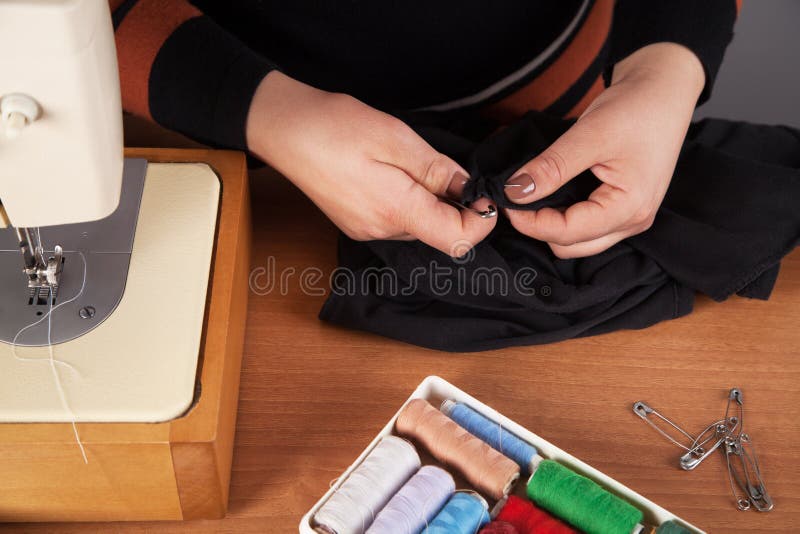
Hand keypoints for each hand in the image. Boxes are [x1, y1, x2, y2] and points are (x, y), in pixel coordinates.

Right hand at [246, 72, 496, 255]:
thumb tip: (468, 188)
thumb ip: (437, 169)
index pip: (458, 241)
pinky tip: (390, 170)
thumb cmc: (334, 128)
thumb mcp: (396, 139)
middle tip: (443, 165)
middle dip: (453, 204)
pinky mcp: (356, 222)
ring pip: (418, 224)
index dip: (481, 220)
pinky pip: (396, 218)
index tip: (483, 193)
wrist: (282, 129)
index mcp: (396, 212)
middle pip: (439, 233)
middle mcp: (381, 231)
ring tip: (409, 162)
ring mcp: (366, 229)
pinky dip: (407, 199)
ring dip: (428, 199)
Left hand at [504, 43, 704, 257]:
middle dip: (538, 226)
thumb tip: (515, 191)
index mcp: (630, 208)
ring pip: (576, 242)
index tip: (505, 197)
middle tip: (515, 195)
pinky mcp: (622, 210)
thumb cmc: (637, 109)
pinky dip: (563, 216)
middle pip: (570, 245)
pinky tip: (550, 194)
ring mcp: (629, 219)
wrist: (664, 92)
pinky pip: (585, 228)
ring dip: (550, 224)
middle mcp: (632, 222)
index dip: (530, 221)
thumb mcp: (589, 135)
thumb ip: (552, 167)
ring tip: (531, 194)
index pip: (566, 233)